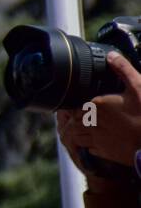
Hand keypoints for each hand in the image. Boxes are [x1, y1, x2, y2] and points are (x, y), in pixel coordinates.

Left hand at [57, 52, 140, 175]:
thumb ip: (123, 69)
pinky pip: (89, 148)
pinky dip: (87, 144)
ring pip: (77, 136)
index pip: (74, 104)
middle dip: (72, 118)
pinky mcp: (106, 152)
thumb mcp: (138, 86)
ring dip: (76, 132)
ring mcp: (97, 139)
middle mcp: (92, 122)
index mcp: (96, 105)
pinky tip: (93, 141)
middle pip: (73, 121)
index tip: (76, 104)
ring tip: (80, 128)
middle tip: (75, 116)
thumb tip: (111, 55)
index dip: (73, 105)